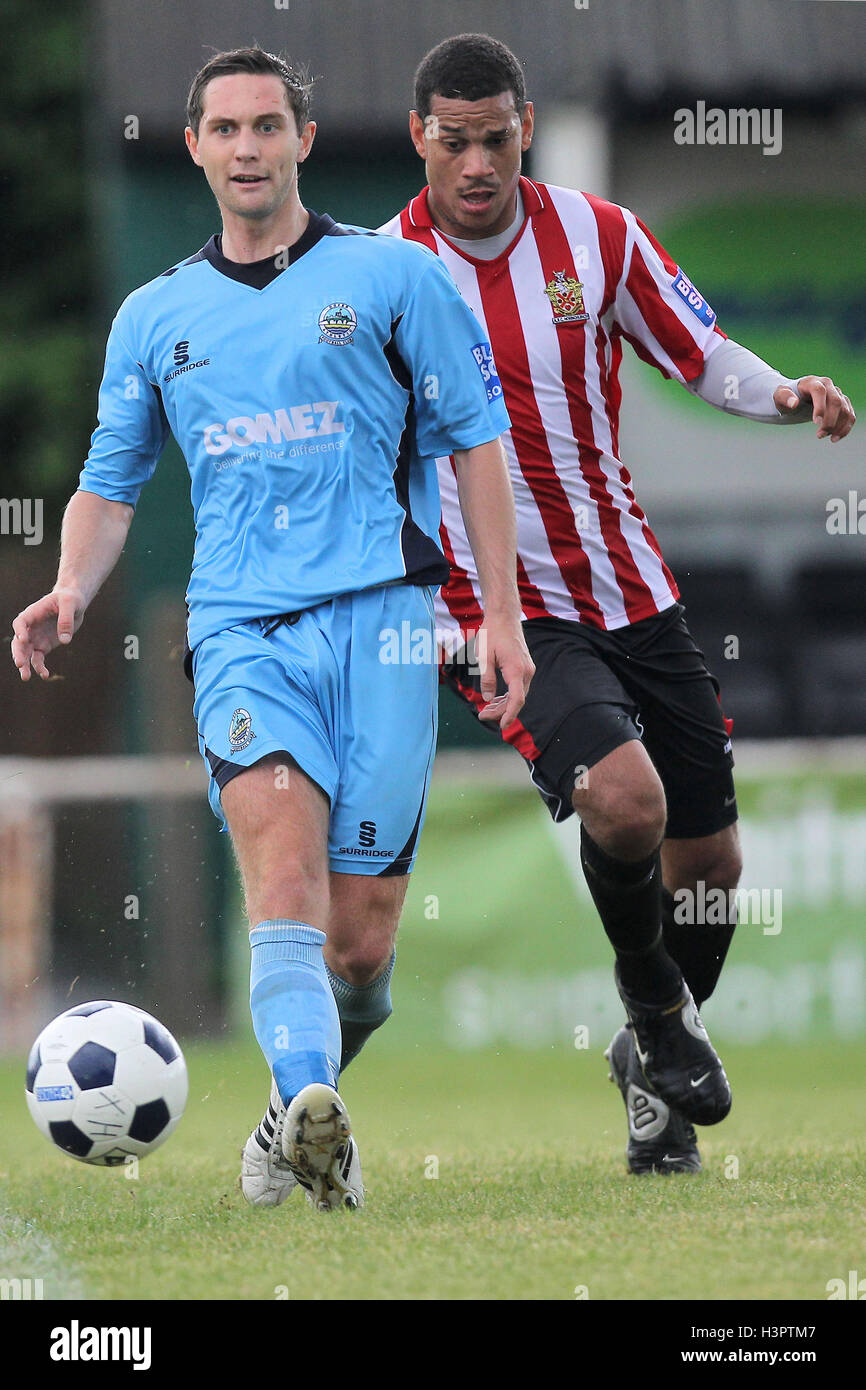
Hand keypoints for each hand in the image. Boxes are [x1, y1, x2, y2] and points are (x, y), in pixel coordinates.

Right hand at [11, 586, 84, 680]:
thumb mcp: (71, 604)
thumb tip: (65, 641)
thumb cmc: (70, 598)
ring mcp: (36, 638)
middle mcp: (31, 627)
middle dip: (18, 653)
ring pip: (26, 653)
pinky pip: (38, 659)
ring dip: (25, 665)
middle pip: (19, 642)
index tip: (23, 639)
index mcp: (33, 613)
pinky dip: (40, 667)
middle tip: (19, 664)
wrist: (73, 604)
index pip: (21, 622)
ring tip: (26, 677)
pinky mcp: (44, 646)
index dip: (20, 630)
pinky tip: (44, 675)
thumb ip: (66, 620)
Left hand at [475, 615, 534, 730]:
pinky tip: (496, 700)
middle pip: (516, 700)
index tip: (502, 726)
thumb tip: (487, 699)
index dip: (509, 714)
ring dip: (503, 704)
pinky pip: (518, 687)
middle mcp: (526, 671)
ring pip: (517, 694)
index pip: (517, 699)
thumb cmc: (492, 634)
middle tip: (482, 715)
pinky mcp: (525, 667)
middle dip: (500, 711)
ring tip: (486, 710)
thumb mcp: (484, 656)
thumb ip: (487, 679)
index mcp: (516, 669)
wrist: (504, 617)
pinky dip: (508, 696)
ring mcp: (527, 669)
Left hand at [774, 376, 854, 441]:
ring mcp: (837, 393)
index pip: (819, 391)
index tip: (816, 422)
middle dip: (829, 420)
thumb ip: (784, 398)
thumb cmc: (786, 398)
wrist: (795, 398)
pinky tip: (835, 438)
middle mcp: (827, 385)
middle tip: (819, 435)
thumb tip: (794, 403)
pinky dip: (845, 428)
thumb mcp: (779, 398)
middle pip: (835, 401)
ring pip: (845, 409)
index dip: (820, 407)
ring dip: (838, 426)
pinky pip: (850, 415)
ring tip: (824, 437)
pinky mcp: (842, 403)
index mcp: (812, 382)